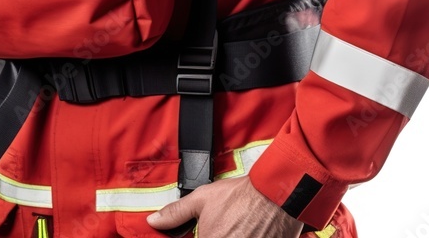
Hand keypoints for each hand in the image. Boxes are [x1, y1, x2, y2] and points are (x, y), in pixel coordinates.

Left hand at [146, 176, 303, 237]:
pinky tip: (242, 232)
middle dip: (212, 234)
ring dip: (230, 235)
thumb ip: (176, 213)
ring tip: (233, 228)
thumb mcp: (202, 199)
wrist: (274, 196)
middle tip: (223, 225)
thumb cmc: (241, 197)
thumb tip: (154, 220)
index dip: (199, 236)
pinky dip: (240, 237)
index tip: (204, 230)